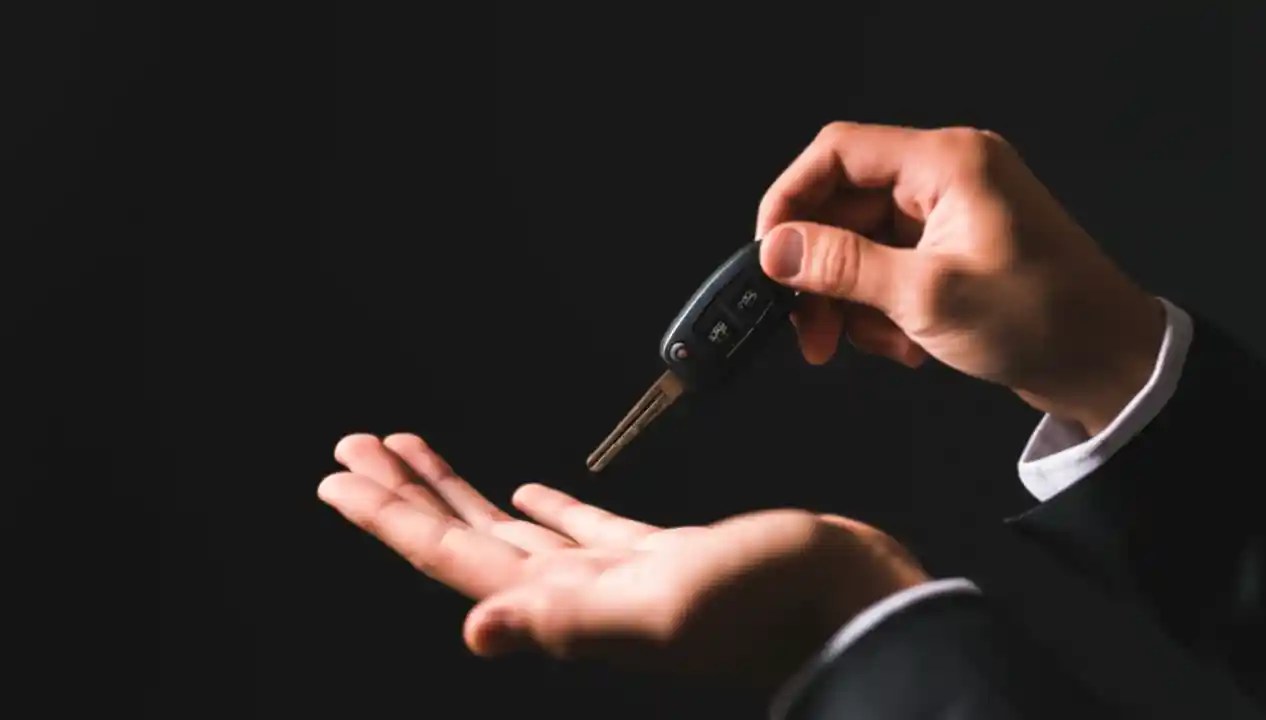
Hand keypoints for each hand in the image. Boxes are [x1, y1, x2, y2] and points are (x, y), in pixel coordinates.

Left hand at [317, 432, 928, 691]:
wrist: (845, 600)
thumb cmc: (770, 602)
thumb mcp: (664, 607)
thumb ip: (569, 623)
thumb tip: (474, 631)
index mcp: (563, 601)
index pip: (451, 556)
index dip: (390, 516)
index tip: (338, 476)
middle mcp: (573, 593)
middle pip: (464, 539)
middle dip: (406, 493)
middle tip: (355, 448)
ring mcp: (610, 576)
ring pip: (510, 529)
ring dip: (457, 492)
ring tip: (414, 454)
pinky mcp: (651, 558)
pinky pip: (574, 529)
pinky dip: (539, 506)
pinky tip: (523, 491)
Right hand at [756, 122, 1165, 434]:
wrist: (1107, 365)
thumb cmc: (1043, 320)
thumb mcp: (925, 296)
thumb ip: (842, 267)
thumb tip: (778, 251)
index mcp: (948, 163)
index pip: (839, 154)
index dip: (791, 200)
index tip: (770, 254)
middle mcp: (948, 178)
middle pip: (845, 206)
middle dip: (822, 271)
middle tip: (808, 327)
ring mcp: (952, 215)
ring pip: (862, 244)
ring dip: (852, 299)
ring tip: (872, 344)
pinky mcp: (955, 251)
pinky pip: (890, 268)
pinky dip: (881, 308)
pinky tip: (903, 343)